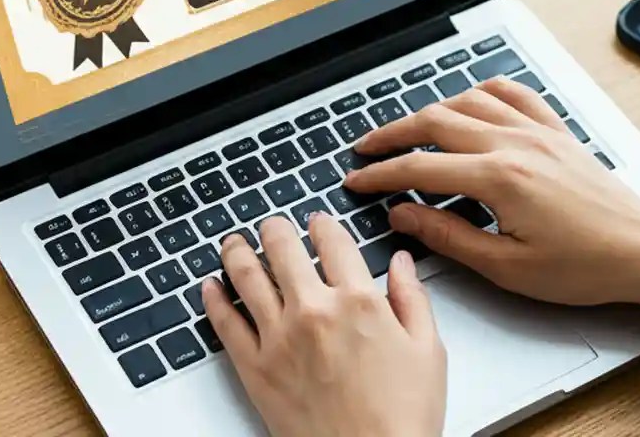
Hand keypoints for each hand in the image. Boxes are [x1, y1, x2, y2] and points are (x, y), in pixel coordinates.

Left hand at [203, 214, 445, 436]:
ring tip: (233, 242)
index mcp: (359, 300)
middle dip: (275, 229)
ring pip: (246, 276)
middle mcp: (314, 310)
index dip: (322, 224)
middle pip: (282, 248)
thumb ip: (412, 299)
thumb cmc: (401, 417)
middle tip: (272, 226)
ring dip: (236, 251)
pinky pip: (225, 322)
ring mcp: (279, 338)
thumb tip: (402, 263)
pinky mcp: (255, 368)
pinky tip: (211, 287)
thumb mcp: (428, 351)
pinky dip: (214, 299)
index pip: (332, 242)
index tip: (317, 221)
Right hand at [345, 77, 639, 306]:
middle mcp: (516, 144)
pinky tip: (469, 99)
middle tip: (366, 150)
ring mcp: (538, 132)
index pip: (420, 168)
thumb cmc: (586, 267)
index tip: (356, 180)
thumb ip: (448, 236)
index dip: (381, 174)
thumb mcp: (507, 267)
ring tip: (406, 129)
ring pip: (468, 102)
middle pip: (435, 122)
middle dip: (392, 134)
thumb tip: (404, 215)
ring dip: (430, 111)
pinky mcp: (556, 132)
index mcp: (500, 178)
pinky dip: (483, 90)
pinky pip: (513, 94)